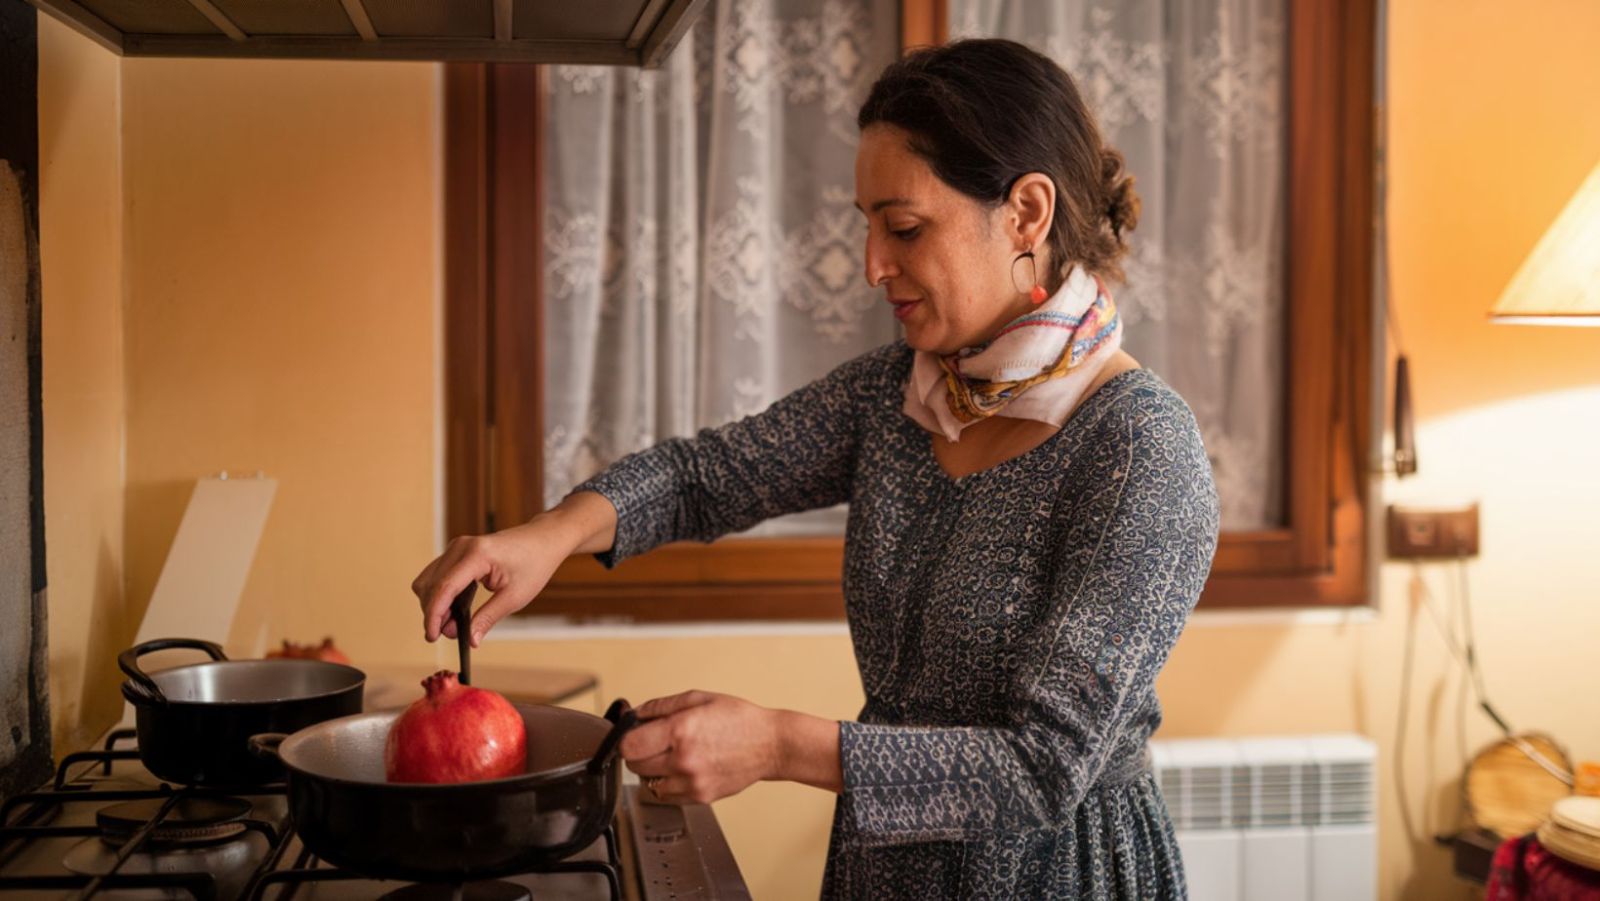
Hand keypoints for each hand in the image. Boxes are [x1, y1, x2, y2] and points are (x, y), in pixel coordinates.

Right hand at [410, 519, 566, 646]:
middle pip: (431, 585)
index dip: (433, 615)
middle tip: (450, 635)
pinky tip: (452, 611)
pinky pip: (437, 575)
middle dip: (434, 613)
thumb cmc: (534, 564)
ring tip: (451, 625)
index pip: (444, 588)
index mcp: (477, 555)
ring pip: (428, 580)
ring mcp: (457, 547)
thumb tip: (470, 640)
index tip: (431, 636)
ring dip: (434, 604)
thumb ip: (488, 618)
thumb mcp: (514, 597)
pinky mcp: (457, 552)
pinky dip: (440, 595)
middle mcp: (461, 547)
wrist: (542, 540)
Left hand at [619, 691, 780, 803]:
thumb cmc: (739, 719)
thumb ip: (660, 706)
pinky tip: (683, 769)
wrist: (770, 745)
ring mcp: (692, 782)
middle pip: (635, 766)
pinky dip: (668, 784)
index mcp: (680, 730)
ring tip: (672, 756)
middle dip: (639, 753)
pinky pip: (667, 796)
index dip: (626, 740)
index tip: (632, 736)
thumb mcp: (698, 699)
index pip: (628, 746)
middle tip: (654, 743)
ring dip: (653, 771)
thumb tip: (634, 715)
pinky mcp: (700, 797)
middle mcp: (684, 759)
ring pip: (648, 784)